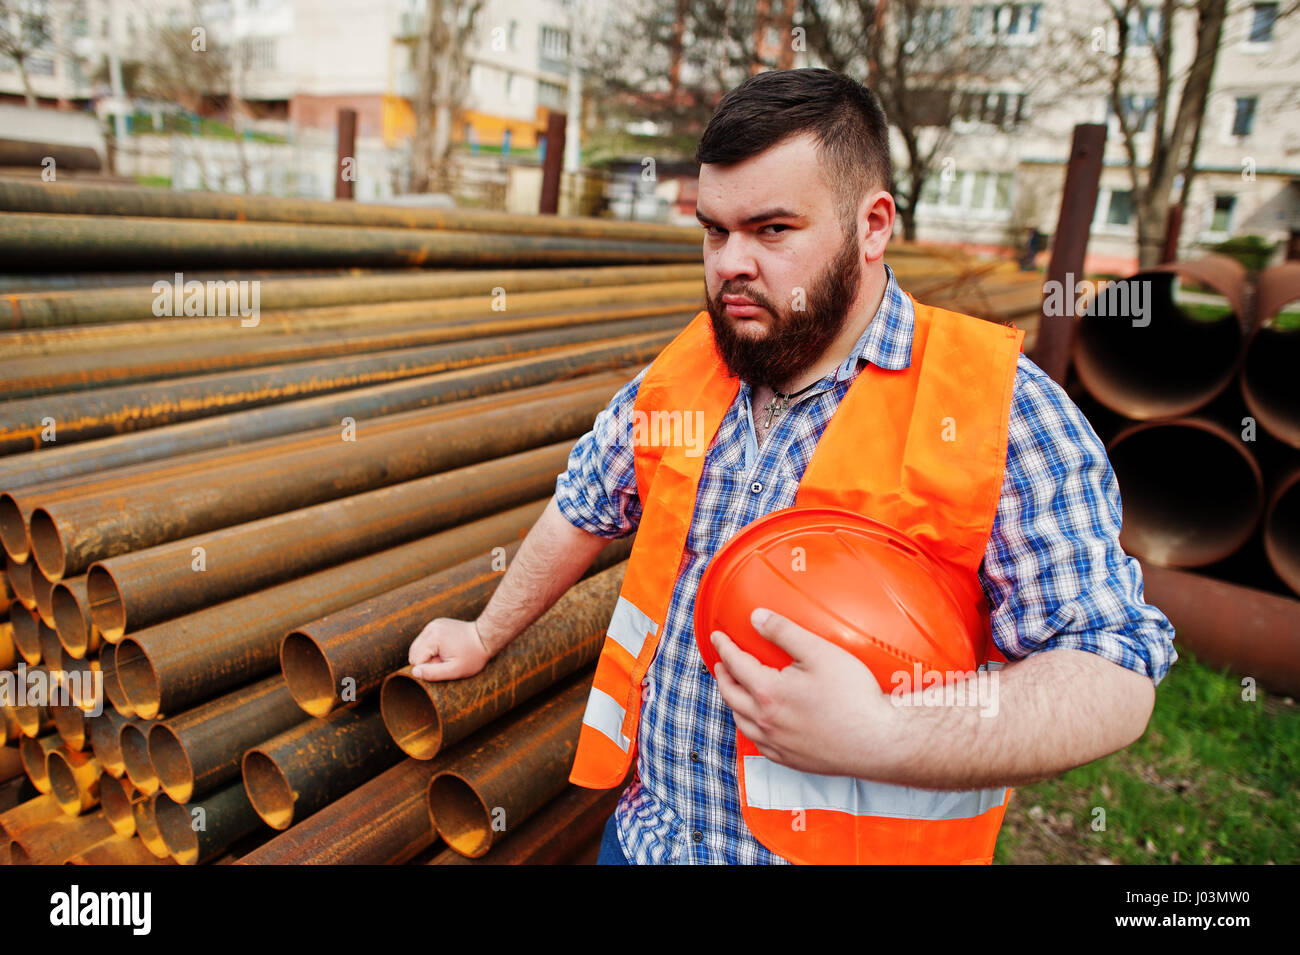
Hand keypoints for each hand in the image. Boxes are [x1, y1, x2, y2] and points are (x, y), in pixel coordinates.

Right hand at [408, 618, 490, 680]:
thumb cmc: (473, 656)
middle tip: (447, 659)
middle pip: (414, 652)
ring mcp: (433, 624)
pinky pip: (424, 641)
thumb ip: (432, 673)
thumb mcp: (454, 670)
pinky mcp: (436, 624)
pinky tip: (446, 648)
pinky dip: (432, 648)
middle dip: (428, 661)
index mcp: (433, 637)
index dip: (429, 667)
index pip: (416, 660)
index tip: (446, 663)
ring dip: (429, 655)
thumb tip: (414, 672)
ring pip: (418, 647)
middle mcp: (431, 627)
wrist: (485, 637)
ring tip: (447, 653)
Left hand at [711, 607, 900, 777]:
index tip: (718, 637)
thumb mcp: (819, 652)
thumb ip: (784, 632)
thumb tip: (756, 617)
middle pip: (731, 694)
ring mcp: (777, 744)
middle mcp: (766, 722)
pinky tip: (758, 722)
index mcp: (768, 693)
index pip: (735, 664)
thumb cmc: (854, 697)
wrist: (879, 741)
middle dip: (723, 675)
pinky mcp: (790, 760)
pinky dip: (750, 726)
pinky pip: (758, 743)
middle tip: (721, 662)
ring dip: (733, 701)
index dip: (724, 647)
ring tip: (735, 688)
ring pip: (741, 721)